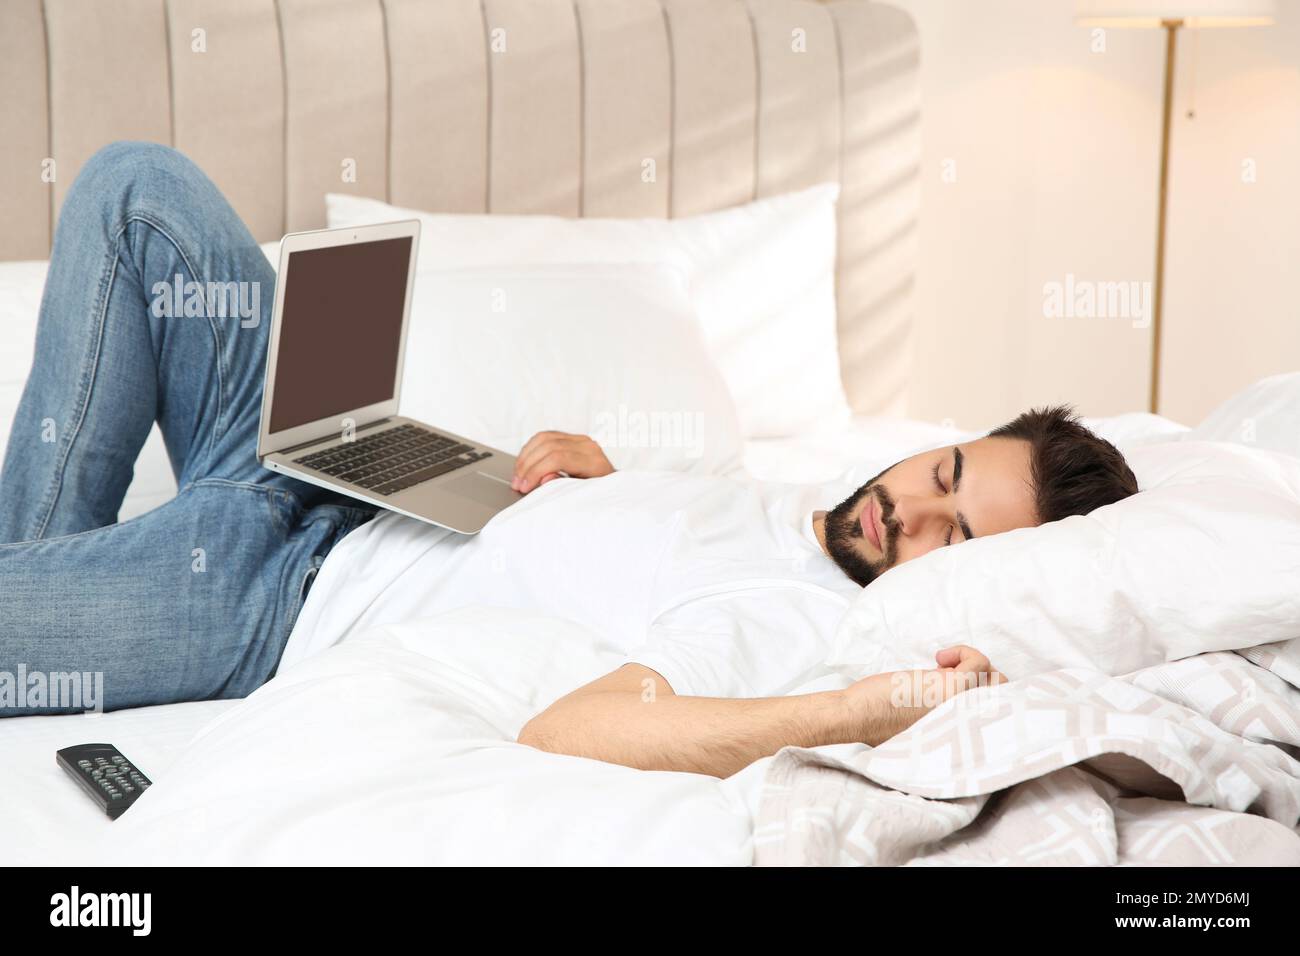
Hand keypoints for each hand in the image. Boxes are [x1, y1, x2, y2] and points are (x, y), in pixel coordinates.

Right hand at [511, 431, 614, 493]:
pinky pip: (546, 437)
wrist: (614, 486)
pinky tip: (524, 463)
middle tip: (517, 483)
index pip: (557, 458)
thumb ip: (563, 486)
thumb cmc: (600, 493)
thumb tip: (544, 478)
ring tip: (518, 474)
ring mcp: (580, 440)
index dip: (536, 471)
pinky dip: (531, 449)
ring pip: (544, 438)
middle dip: (527, 465)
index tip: (524, 486)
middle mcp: (587, 446)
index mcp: (593, 461)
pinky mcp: (572, 438)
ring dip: (526, 456)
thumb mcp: (584, 495)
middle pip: (548, 446)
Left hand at [842, 644, 1005, 744]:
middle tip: (951, 675)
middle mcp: (970, 728)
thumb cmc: (882, 718)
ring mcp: (966, 709)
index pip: (1000, 720)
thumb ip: (947, 712)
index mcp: (963, 739)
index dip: (988, 696)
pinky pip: (979, 662)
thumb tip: (962, 686)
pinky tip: (938, 658)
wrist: (858, 716)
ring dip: (973, 665)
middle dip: (984, 679)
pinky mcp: (955, 689)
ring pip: (997, 679)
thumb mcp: (924, 721)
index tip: (960, 685)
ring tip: (942, 667)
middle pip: (1005, 698)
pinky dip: (962, 652)